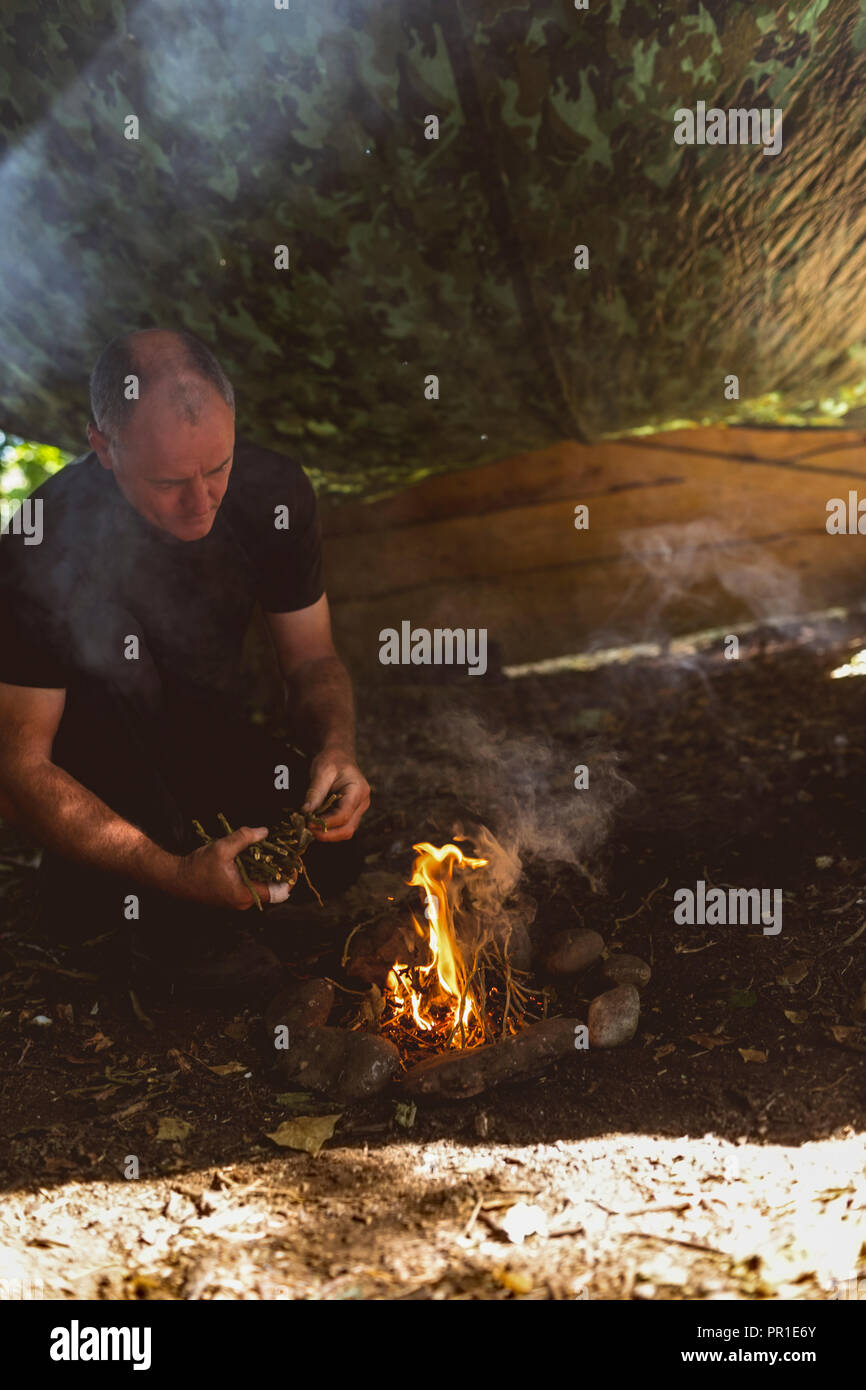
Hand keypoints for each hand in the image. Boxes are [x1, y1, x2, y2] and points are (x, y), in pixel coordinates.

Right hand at [172, 825, 297, 909]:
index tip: (294, 863)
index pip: (278, 892)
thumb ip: (244, 838)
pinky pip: (251, 886)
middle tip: (286, 854)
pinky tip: (256, 859)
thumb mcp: (221, 848)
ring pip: (262, 888)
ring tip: (273, 854)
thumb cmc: (197, 866)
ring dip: (268, 872)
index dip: (289, 878)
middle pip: (272, 890)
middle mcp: (243, 902)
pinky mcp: (232, 896)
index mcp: (244, 894)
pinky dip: (256, 874)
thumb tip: (265, 832)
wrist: (176, 879)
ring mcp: (237, 900)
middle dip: (280, 872)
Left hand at [302, 748, 370, 841]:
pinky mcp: (352, 813)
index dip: (325, 823)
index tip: (308, 823)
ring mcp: (359, 810)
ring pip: (345, 831)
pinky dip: (328, 829)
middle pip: (347, 829)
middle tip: (307, 830)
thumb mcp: (321, 772)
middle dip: (326, 834)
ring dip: (327, 833)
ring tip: (310, 827)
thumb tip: (305, 812)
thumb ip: (315, 793)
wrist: (339, 756)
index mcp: (358, 790)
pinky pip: (342, 827)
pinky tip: (316, 823)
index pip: (344, 815)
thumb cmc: (332, 760)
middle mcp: (362, 803)